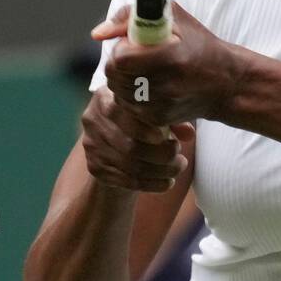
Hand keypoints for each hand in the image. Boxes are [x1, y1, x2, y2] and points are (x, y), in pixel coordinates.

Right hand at [79, 86, 193, 193]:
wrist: (117, 142)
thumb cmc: (142, 120)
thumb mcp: (154, 113)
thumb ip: (171, 118)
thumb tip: (188, 133)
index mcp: (104, 97)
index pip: (121, 113)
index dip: (143, 127)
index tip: (163, 137)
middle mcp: (92, 120)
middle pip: (127, 144)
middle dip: (159, 154)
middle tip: (180, 158)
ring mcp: (91, 146)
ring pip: (129, 165)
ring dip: (159, 171)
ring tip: (179, 168)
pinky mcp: (95, 168)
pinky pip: (125, 181)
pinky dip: (150, 184)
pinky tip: (167, 182)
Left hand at [94, 0, 243, 126]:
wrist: (226, 84)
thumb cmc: (199, 45)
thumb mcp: (173, 19)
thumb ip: (130, 17)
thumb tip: (97, 34)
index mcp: (171, 56)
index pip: (121, 59)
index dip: (121, 49)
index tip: (133, 45)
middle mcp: (167, 84)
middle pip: (114, 76)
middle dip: (119, 65)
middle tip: (136, 58)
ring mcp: (163, 105)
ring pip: (118, 92)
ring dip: (124, 80)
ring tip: (145, 71)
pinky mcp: (160, 119)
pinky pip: (128, 107)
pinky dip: (132, 96)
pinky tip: (150, 87)